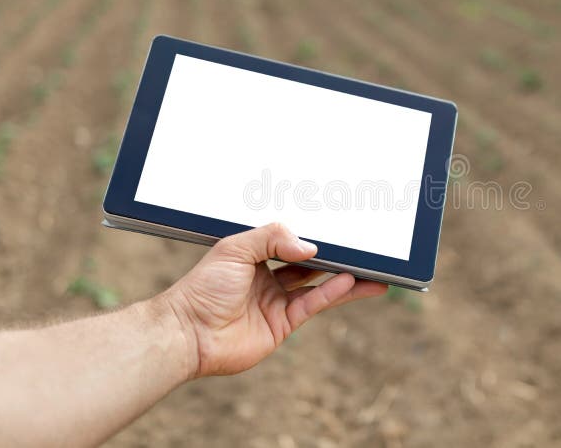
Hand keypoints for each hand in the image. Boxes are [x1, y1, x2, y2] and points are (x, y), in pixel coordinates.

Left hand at [161, 223, 387, 377]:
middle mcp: (267, 278)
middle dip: (335, 256)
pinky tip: (351, 282)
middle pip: (309, 264)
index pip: (288, 241)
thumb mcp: (235, 248)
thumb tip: (310, 247)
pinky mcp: (283, 325)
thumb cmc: (203, 288)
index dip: (311, 235)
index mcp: (253, 256)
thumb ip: (272, 238)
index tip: (336, 227)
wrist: (188, 333)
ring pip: (318, 286)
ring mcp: (276, 302)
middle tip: (362, 248)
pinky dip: (333, 293)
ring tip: (372, 271)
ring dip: (345, 278)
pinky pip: (313, 304)